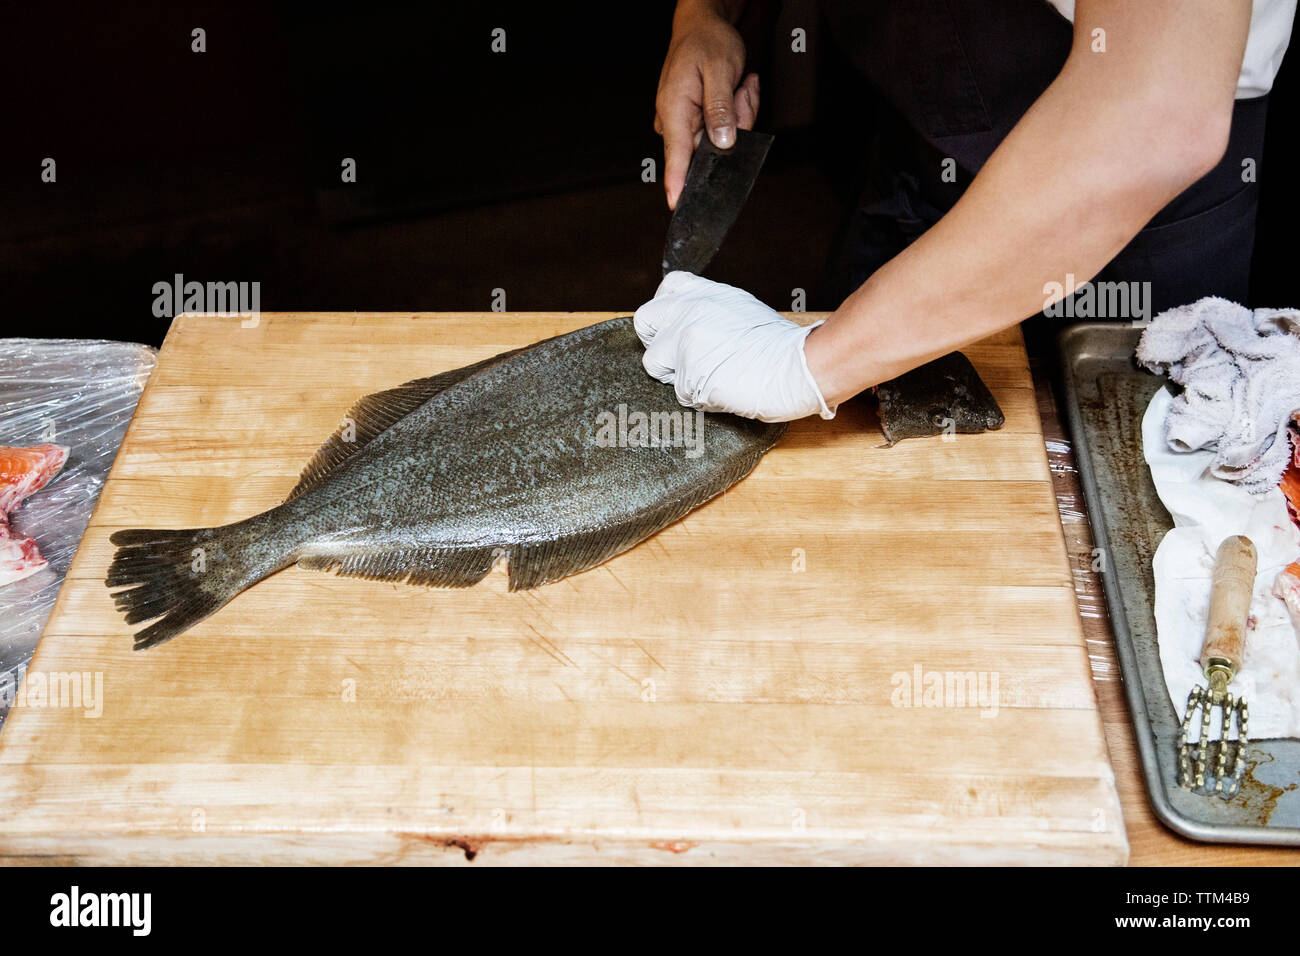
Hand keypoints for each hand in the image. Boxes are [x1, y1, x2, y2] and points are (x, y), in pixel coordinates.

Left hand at [634, 272, 836, 422]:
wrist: (796, 366)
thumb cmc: (778, 346)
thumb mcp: (741, 310)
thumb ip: (710, 312)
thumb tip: (692, 327)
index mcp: (707, 293)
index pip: (668, 287)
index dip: (665, 310)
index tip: (673, 326)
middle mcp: (690, 311)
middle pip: (644, 321)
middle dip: (656, 341)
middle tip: (678, 358)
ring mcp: (685, 340)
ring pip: (654, 362)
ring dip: (676, 374)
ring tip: (708, 376)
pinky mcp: (687, 372)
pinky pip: (680, 391)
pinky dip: (698, 395)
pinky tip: (723, 389)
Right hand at [654, 5, 759, 208]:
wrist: (702, 25)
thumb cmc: (707, 41)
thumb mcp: (719, 69)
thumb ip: (720, 109)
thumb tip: (722, 143)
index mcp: (674, 109)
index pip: (676, 156)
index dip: (677, 184)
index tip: (677, 206)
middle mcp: (675, 121)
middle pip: (713, 149)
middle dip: (737, 122)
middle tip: (741, 89)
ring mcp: (686, 124)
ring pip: (724, 140)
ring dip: (739, 113)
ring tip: (738, 84)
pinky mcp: (696, 124)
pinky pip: (725, 130)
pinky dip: (737, 111)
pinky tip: (736, 89)